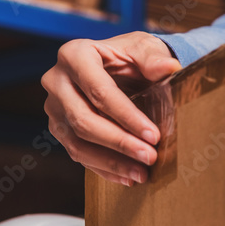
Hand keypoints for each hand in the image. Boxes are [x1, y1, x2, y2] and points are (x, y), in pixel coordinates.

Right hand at [41, 32, 180, 185]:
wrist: (118, 65)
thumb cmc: (131, 54)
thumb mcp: (144, 48)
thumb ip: (154, 58)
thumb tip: (170, 68)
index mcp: (75, 54)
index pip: (100, 91)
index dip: (127, 116)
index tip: (154, 135)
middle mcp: (56, 80)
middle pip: (84, 120)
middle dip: (120, 143)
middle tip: (150, 157)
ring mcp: (54, 107)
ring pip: (77, 142)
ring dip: (111, 162)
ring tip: (141, 173)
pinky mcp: (58, 127)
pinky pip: (77, 153)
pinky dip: (103, 168)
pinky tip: (126, 177)